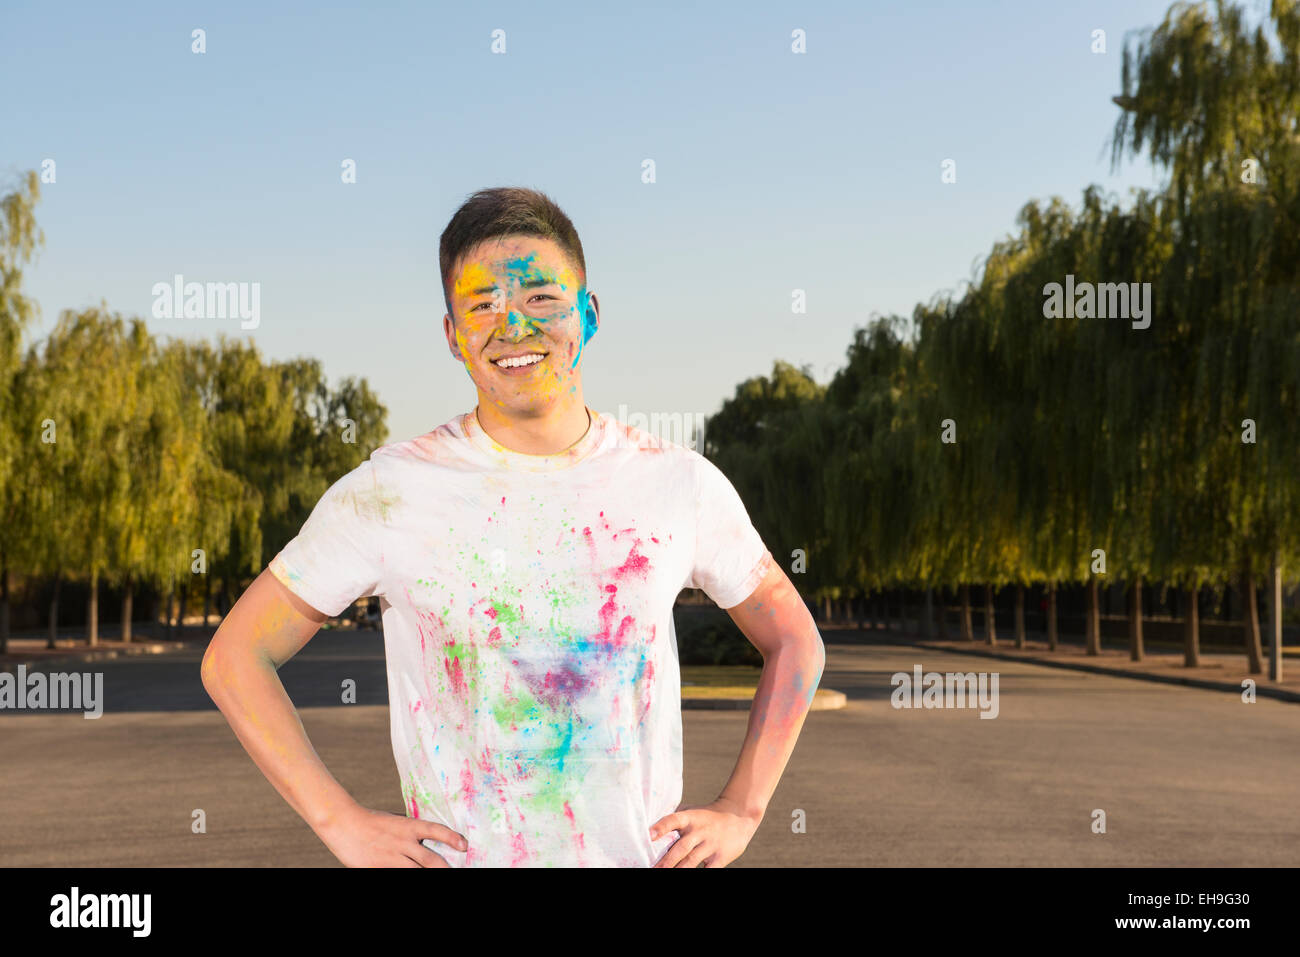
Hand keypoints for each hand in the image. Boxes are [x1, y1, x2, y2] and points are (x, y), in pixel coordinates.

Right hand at [315, 803, 467, 866]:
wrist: (344, 823)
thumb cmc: (371, 821)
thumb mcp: (396, 820)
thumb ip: (411, 830)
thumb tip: (429, 839)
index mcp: (408, 826)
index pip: (436, 830)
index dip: (452, 838)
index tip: (464, 846)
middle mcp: (403, 842)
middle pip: (431, 860)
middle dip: (446, 869)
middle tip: (455, 871)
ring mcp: (391, 858)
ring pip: (416, 872)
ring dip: (429, 875)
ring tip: (441, 876)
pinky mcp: (379, 869)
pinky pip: (396, 876)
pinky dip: (407, 877)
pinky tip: (413, 877)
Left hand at [649, 797, 760, 867]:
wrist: (738, 816)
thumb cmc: (706, 816)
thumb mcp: (691, 811)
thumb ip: (672, 820)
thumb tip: (650, 832)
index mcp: (689, 818)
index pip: (673, 820)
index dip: (661, 827)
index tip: (649, 835)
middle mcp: (699, 830)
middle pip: (680, 847)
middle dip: (665, 861)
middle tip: (652, 869)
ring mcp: (710, 844)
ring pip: (691, 861)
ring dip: (677, 870)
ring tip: (663, 875)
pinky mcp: (720, 856)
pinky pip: (708, 870)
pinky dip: (699, 874)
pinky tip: (689, 878)